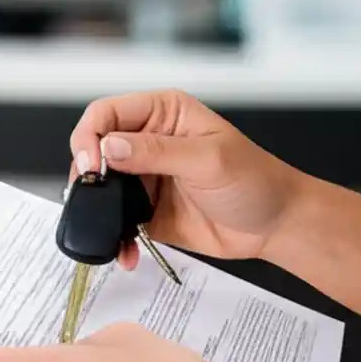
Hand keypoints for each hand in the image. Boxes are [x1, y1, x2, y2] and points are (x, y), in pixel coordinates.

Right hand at [70, 89, 304, 268]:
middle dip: (86, 173)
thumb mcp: (209, 160)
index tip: (92, 165)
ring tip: (103, 225)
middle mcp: (146, 142)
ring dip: (94, 208)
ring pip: (98, 186)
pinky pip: (113, 220)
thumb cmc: (256, 182)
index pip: (106, 113)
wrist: (275, 227)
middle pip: (93, 148)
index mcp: (162, 114)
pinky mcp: (143, 210)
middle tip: (91, 195)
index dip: (90, 136)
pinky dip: (112, 235)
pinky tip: (122, 248)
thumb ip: (156, 151)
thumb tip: (109, 147)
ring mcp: (143, 177)